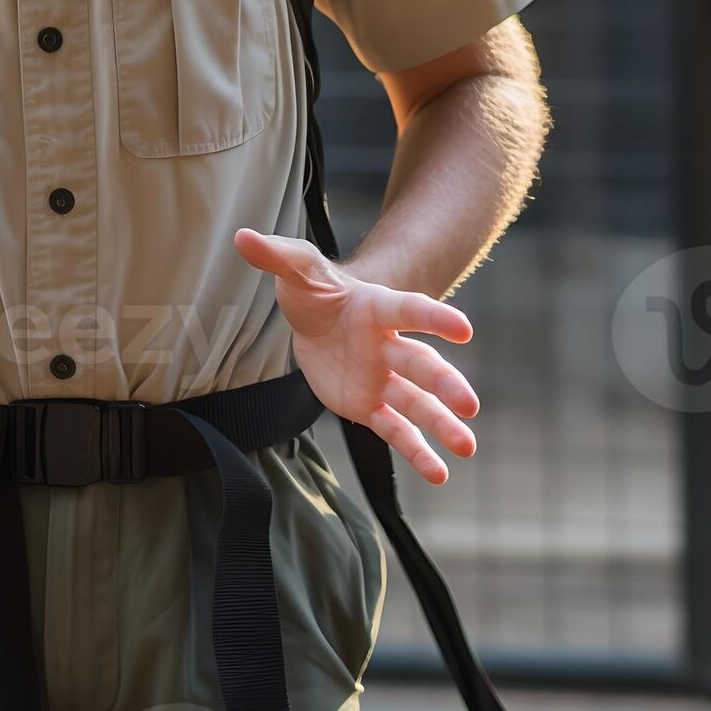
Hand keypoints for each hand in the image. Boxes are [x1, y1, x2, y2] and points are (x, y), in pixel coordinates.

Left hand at [234, 227, 480, 484]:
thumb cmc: (313, 291)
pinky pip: (397, 431)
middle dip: (445, 385)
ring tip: (466, 448)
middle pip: (421, 366)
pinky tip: (439, 474)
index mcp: (378, 309)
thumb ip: (276, 255)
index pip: (410, 311)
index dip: (435, 318)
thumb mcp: (295, 270)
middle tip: (469, 405)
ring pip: (416, 404)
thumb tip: (241, 236)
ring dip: (441, 425)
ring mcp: (383, 380)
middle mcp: (389, 347)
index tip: (465, 330)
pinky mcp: (370, 407)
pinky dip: (417, 452)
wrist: (316, 323)